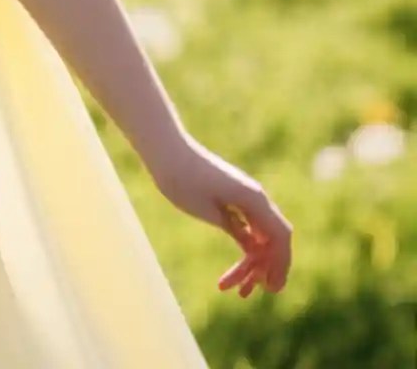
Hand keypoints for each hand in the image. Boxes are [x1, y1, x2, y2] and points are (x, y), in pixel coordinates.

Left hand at [145, 138, 292, 296]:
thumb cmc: (183, 179)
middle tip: (249, 294)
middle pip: (272, 240)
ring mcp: (245, 198)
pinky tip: (235, 270)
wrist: (166, 151)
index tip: (271, 289)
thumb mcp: (207, 210)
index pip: (279, 237)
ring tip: (234, 290)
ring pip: (258, 237)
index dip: (280, 265)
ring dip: (250, 264)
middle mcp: (255, 198)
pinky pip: (246, 229)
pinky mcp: (232, 199)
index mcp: (254, 200)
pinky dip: (243, 249)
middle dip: (265, 269)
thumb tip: (254, 246)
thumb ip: (235, 229)